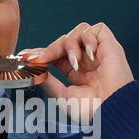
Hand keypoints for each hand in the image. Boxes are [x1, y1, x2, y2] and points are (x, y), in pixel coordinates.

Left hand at [18, 21, 134, 118]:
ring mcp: (98, 52)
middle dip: (50, 49)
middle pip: (63, 41)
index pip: (56, 55)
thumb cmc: (92, 109)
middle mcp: (86, 60)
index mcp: (76, 73)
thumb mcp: (62, 96)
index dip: (41, 53)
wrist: (112, 109)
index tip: (25, 56)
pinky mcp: (110, 45)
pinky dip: (87, 39)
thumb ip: (48, 81)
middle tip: (40, 59)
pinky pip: (97, 28)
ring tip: (74, 62)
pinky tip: (88, 56)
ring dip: (70, 44)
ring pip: (78, 31)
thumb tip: (34, 69)